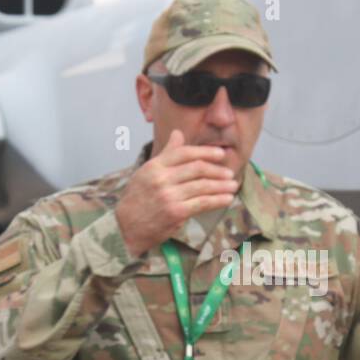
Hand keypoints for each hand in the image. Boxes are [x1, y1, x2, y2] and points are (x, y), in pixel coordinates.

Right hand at [115, 130, 238, 256]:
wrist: (127, 226)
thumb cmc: (139, 197)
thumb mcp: (148, 171)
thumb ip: (166, 153)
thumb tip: (178, 133)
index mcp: (155, 166)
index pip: (184, 153)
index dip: (205, 152)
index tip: (221, 155)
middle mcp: (161, 179)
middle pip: (197, 168)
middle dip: (217, 170)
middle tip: (230, 173)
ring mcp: (169, 196)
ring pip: (202, 186)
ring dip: (221, 186)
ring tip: (233, 185)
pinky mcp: (176, 212)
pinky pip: (202, 203)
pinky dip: (217, 200)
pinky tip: (227, 199)